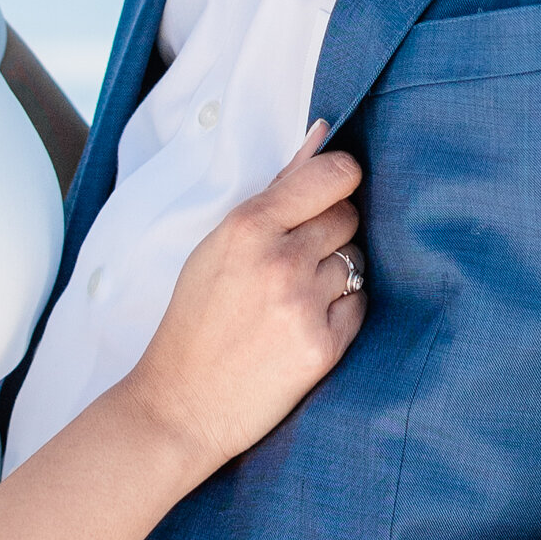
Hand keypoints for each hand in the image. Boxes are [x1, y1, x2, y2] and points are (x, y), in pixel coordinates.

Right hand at [127, 122, 365, 475]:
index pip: (334, 176)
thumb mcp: (218, 244)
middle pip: (348, 217)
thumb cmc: (195, 319)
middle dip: (330, 232)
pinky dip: (341, 312)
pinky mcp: (323, 347)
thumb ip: (276, 190)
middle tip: (295, 259)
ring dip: (336, 273)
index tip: (334, 189)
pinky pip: (359, 306)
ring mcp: (304, 305)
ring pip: (356, 262)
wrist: (181, 404)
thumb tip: (324, 134)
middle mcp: (280, 261)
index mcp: (247, 226)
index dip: (341, 179)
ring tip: (294, 297)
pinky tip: (304, 325)